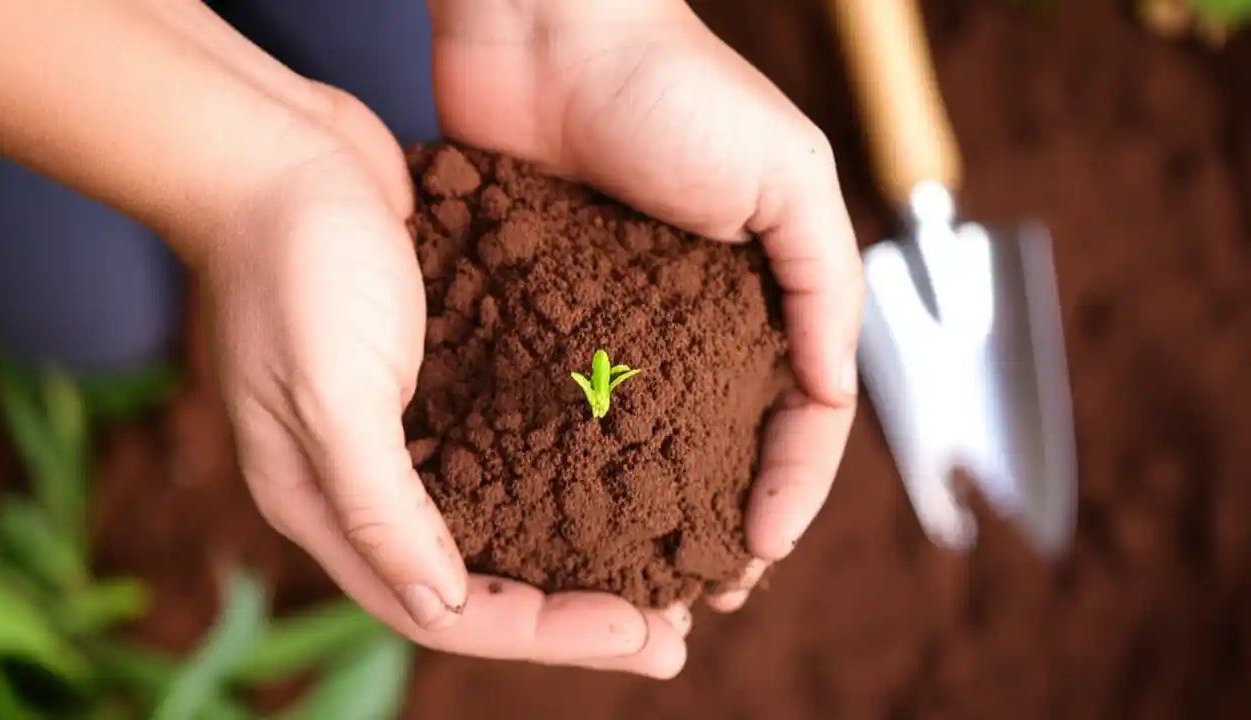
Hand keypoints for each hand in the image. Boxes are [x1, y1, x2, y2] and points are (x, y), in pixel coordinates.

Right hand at [200, 90, 686, 677]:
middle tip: (674, 632)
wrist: (277, 150)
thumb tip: (440, 607)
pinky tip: (623, 468)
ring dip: (575, 551)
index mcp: (327, 506)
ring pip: (502, 522)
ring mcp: (404, 432)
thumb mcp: (328, 393)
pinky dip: (562, 473)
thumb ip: (377, 506)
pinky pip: (507, 449)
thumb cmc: (292, 264)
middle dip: (576, 614)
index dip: (545, 632)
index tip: (643, 631)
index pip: (446, 609)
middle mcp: (368, 485)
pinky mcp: (436, 380)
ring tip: (661, 564)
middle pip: (483, 582)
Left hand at [431, 0, 863, 609]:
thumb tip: (833, 391)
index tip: (760, 548)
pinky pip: (565, 395)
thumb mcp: (786, 176)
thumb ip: (823, 281)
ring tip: (635, 571)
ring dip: (649, 503)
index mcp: (768, 287)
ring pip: (647, 434)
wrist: (547, 22)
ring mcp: (621, 314)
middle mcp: (699, 312)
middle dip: (723, 515)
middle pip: (725, 439)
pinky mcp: (546, 303)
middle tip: (703, 591)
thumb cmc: (673, 86)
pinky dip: (574, 453)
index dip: (792, 487)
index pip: (802, 412)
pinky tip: (560, 503)